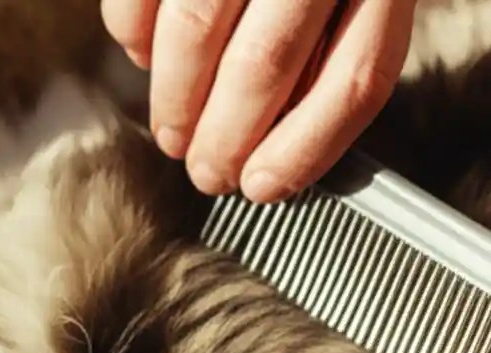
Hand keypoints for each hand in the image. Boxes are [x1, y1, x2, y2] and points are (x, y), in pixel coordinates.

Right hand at [101, 0, 415, 201]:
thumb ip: (346, 41)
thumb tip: (288, 141)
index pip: (357, 77)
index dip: (310, 146)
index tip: (267, 187)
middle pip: (269, 62)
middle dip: (227, 135)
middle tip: (206, 173)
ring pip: (200, 26)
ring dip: (176, 95)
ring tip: (172, 133)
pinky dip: (134, 27)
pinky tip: (141, 55)